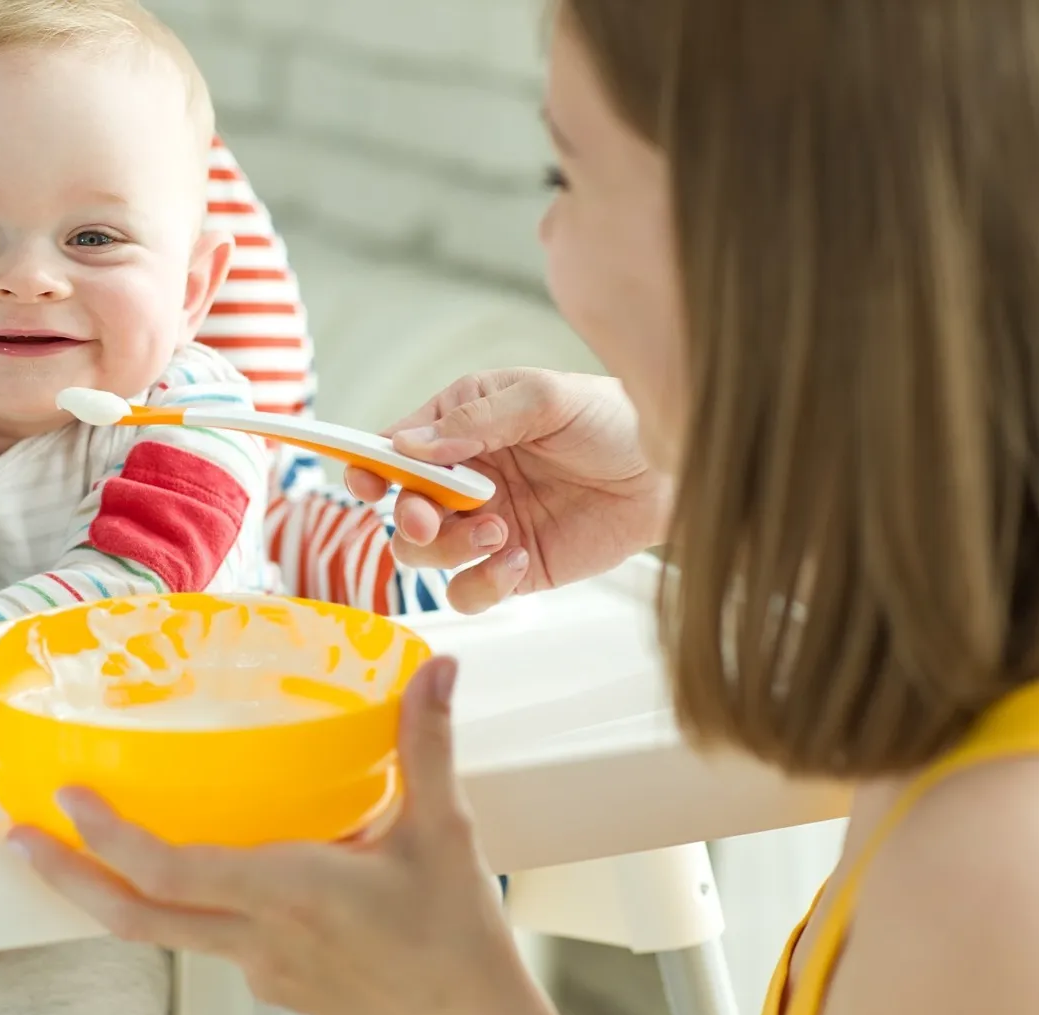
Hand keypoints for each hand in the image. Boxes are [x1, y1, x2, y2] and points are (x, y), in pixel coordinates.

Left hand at [12, 659, 563, 1014]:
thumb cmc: (458, 939)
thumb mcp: (444, 832)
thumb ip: (426, 747)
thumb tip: (433, 670)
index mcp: (291, 893)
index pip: (173, 872)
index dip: (110, 838)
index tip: (65, 800)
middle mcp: (260, 936)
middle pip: (137, 916)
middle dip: (68, 878)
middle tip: (18, 837)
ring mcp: (262, 967)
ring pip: (164, 931)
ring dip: (112, 891)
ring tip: (83, 844)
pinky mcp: (275, 980)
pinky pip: (205, 938)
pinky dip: (173, 904)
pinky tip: (187, 871)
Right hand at [346, 369, 671, 612]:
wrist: (674, 474)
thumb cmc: (615, 419)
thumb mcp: (544, 400)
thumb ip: (475, 422)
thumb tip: (407, 446)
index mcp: (462, 424)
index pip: (395, 447)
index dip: (368, 464)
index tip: (364, 480)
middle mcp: (464, 476)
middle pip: (400, 507)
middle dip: (407, 515)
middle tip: (428, 516)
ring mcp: (484, 524)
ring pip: (425, 554)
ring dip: (449, 546)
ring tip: (498, 530)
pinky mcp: (512, 568)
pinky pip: (468, 590)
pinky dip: (481, 582)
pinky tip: (517, 559)